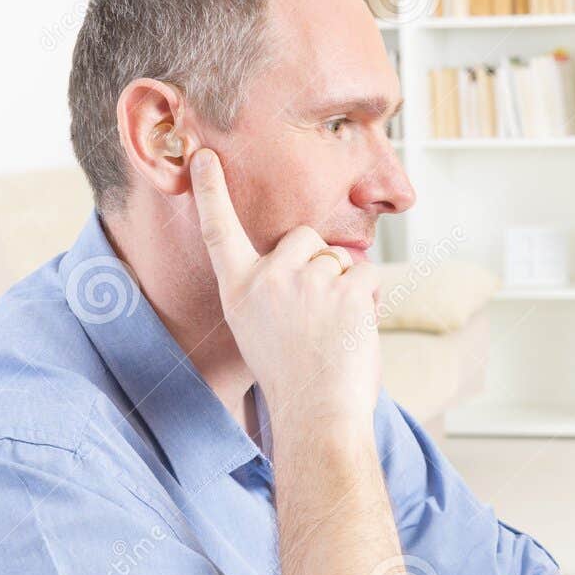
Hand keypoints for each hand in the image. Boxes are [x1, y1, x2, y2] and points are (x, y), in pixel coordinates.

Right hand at [189, 148, 380, 436]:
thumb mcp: (261, 331)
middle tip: (318, 314)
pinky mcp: (345, 290)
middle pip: (303, 236)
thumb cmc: (296, 381)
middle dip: (320, 261)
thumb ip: (274, 290)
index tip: (204, 157)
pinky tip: (355, 331)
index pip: (219, 231)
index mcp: (239, 291)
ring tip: (334, 333)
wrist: (318, 417)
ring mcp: (306, 282)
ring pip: (340, 258)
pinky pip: (368, 275)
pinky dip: (370, 301)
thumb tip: (317, 255)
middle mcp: (267, 279)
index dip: (211, 192)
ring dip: (347, 287)